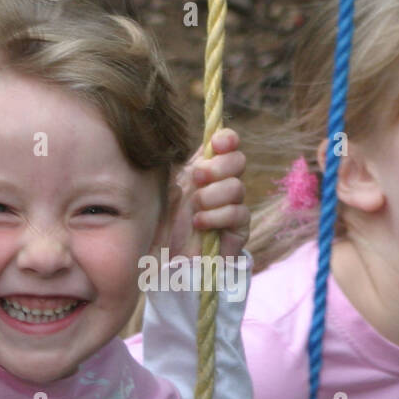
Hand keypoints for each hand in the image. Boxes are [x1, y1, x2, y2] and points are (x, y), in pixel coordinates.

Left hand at [166, 129, 249, 259]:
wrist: (163, 259)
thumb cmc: (159, 221)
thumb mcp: (160, 186)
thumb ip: (174, 162)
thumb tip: (178, 142)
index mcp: (205, 169)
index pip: (228, 144)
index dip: (227, 139)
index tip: (216, 143)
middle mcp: (221, 184)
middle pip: (238, 161)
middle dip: (218, 168)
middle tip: (197, 178)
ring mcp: (232, 206)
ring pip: (237, 188)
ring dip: (212, 197)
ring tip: (194, 210)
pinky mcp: (238, 230)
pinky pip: (239, 214)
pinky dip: (217, 217)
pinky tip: (199, 224)